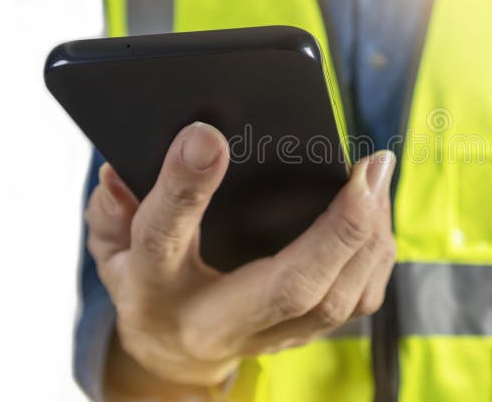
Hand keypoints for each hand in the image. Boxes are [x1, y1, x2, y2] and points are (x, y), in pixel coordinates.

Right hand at [85, 122, 395, 389]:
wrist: (173, 354)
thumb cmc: (148, 286)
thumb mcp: (113, 246)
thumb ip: (112, 209)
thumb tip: (121, 171)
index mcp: (156, 290)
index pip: (164, 239)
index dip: (184, 189)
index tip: (206, 136)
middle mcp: (220, 322)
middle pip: (292, 286)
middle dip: (340, 226)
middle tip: (367, 166)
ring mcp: (269, 336)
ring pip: (338, 300)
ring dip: (370, 236)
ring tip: (379, 177)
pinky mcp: (304, 335)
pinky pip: (358, 302)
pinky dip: (377, 255)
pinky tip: (378, 212)